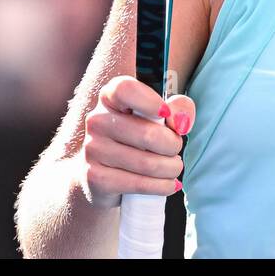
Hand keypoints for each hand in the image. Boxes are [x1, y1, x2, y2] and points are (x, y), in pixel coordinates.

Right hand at [81, 76, 193, 207]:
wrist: (103, 176)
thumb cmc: (140, 138)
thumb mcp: (162, 116)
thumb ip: (179, 108)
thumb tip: (181, 123)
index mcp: (111, 96)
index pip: (124, 89)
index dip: (149, 101)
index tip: (165, 114)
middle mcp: (97, 120)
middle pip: (148, 134)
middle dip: (173, 145)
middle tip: (175, 149)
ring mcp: (93, 150)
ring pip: (148, 163)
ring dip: (171, 168)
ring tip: (173, 167)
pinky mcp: (95, 178)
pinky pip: (139, 184)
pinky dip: (162, 186)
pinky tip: (168, 184)